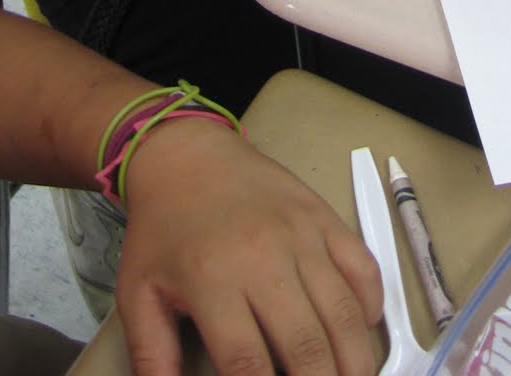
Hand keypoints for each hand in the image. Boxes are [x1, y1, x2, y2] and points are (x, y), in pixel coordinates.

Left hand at [115, 119, 382, 375]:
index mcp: (213, 281)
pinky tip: (364, 330)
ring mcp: (301, 235)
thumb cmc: (164, 227)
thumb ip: (152, 355)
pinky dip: (371, 303)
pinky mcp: (323, 217)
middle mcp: (264, 258)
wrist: (189, 155)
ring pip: (343, 310)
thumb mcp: (138, 292)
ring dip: (355, 359)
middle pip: (306, 345)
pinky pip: (362, 264)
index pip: (248, 363)